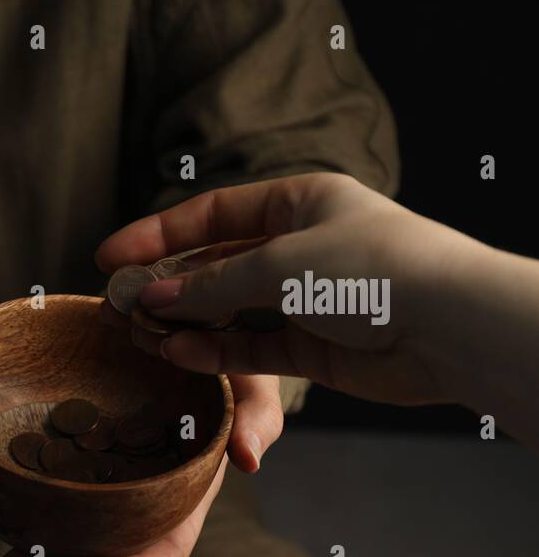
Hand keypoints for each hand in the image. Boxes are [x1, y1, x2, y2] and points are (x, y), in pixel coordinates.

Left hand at [0, 374, 281, 556]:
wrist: (173, 311)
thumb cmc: (225, 353)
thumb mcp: (252, 379)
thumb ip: (256, 416)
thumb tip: (249, 462)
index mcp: (181, 490)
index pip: (165, 547)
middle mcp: (131, 490)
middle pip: (94, 544)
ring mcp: (90, 467)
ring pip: (49, 513)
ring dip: (6, 526)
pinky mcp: (57, 438)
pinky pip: (22, 466)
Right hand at [95, 172, 472, 405]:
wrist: (446, 328)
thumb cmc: (368, 271)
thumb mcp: (276, 264)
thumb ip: (208, 286)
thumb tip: (153, 300)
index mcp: (300, 202)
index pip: (212, 214)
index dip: (158, 234)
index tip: (110, 258)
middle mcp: (301, 248)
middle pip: (216, 265)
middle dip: (168, 287)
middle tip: (122, 306)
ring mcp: (306, 300)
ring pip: (229, 311)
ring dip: (187, 324)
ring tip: (145, 336)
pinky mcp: (313, 348)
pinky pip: (251, 348)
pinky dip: (217, 352)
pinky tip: (182, 354)